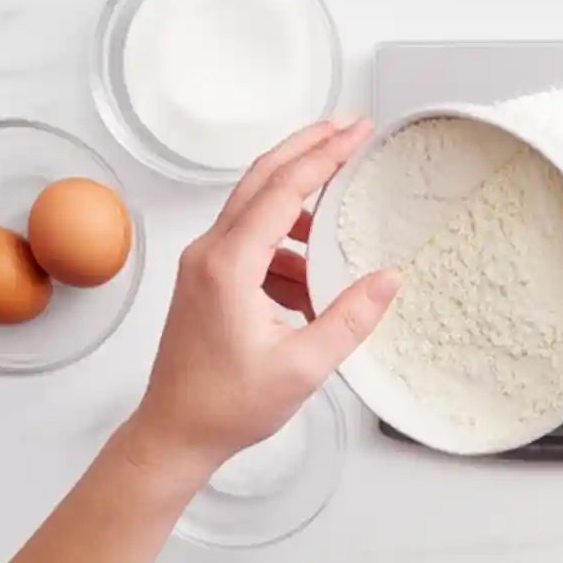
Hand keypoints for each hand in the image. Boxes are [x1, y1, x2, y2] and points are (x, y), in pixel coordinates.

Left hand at [131, 119, 400, 472]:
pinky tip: (312, 278)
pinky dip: (286, 245)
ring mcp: (204, 264)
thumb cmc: (226, 406)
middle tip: (349, 128)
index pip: (283, 189)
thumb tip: (389, 278)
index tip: (357, 132)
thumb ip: (350, 318)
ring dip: (299, 203)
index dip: (324, 155)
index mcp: (229, 265)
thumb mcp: (303, 367)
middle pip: (261, 178)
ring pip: (255, 208)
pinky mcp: (207, 280)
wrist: (173, 434)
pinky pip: (250, 241)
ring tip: (340, 212)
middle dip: (308, 149)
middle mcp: (210, 253)